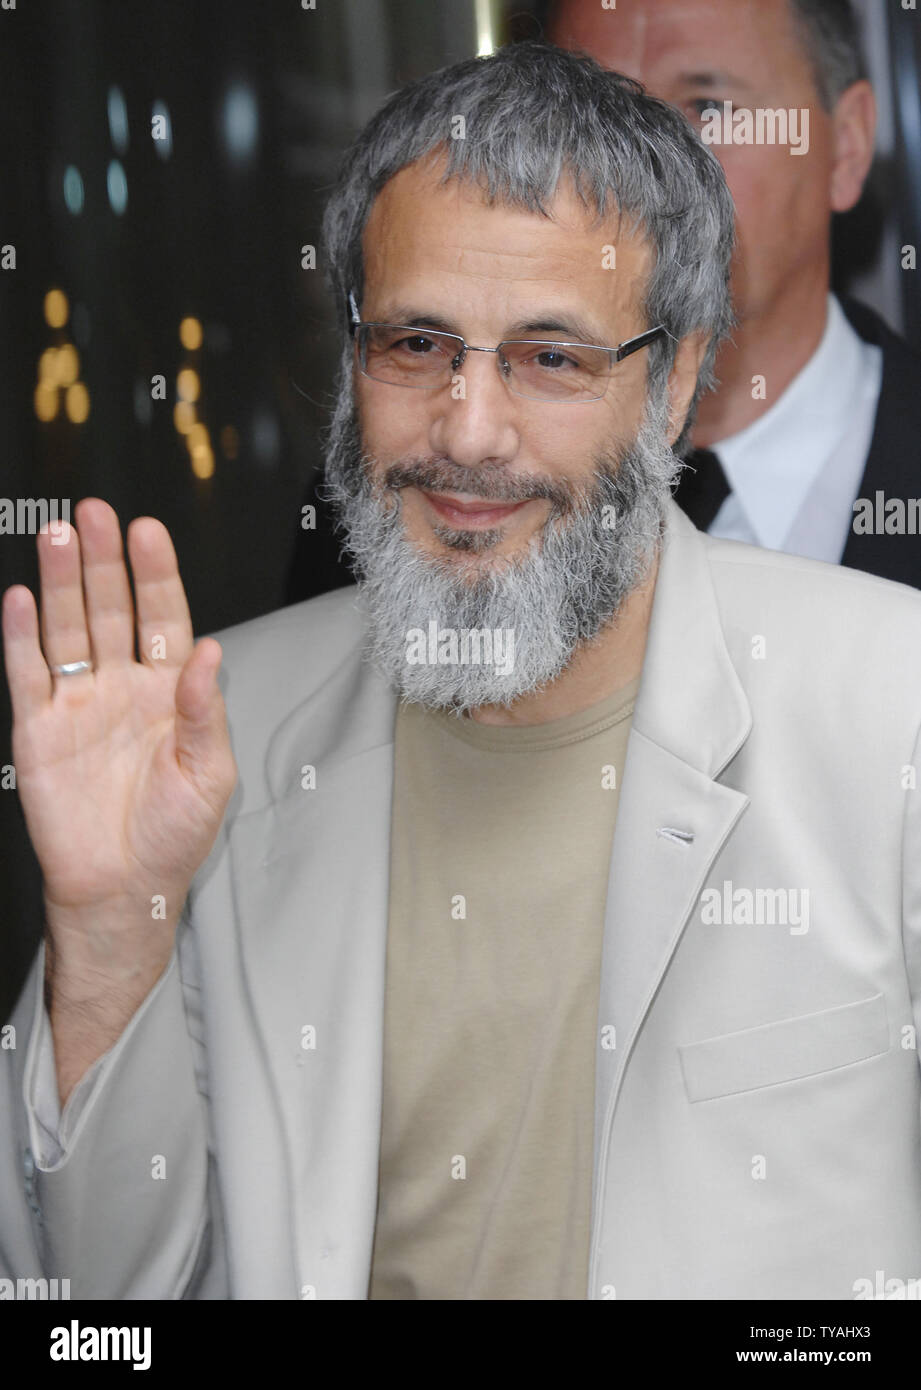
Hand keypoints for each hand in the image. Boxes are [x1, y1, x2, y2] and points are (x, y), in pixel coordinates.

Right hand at [2, 499, 236, 946]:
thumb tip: (211, 653)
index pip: (164, 617)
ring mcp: (79, 703)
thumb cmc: (174, 835)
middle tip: (97, 514)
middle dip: (105, 561)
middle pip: (111, 609)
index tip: (149, 533)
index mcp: (171, 692)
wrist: (124, 888)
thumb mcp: (210, 774)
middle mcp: (123, 687)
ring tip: (59, 537)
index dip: (156, 574)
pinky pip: (27, 672)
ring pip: (67, 628)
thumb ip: (207, 712)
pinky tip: (23, 598)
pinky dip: (21, 635)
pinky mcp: (38, 728)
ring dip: (62, 582)